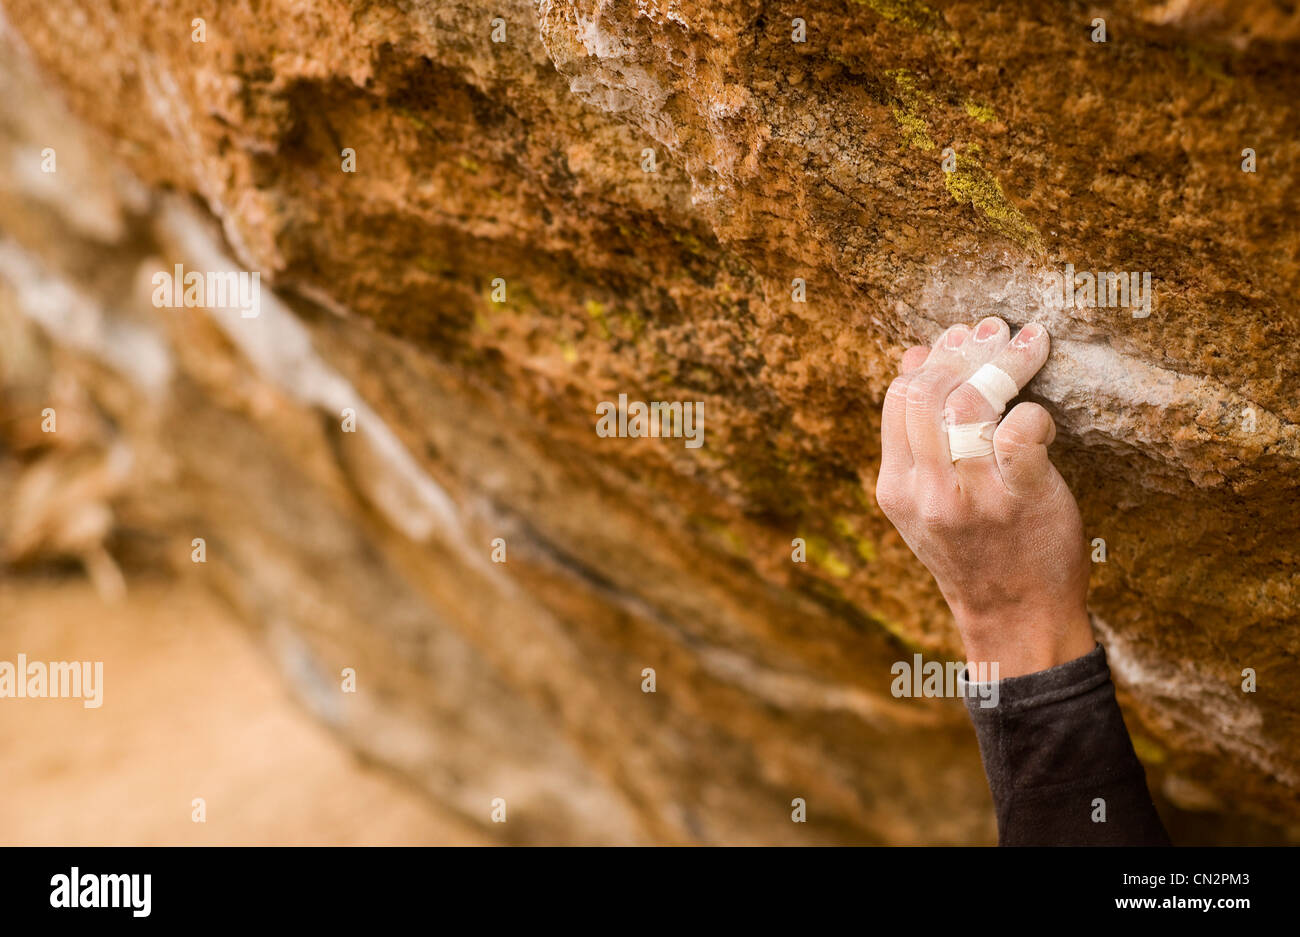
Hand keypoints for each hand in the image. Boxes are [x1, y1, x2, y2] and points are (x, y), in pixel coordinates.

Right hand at [874, 317, 1094, 677]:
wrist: (1015, 617)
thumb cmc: (976, 551)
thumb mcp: (924, 502)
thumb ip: (917, 440)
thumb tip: (915, 358)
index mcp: (895, 487)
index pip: (898, 398)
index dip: (931, 358)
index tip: (960, 339)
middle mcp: (926, 492)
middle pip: (928, 393)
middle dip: (964, 349)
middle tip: (995, 331)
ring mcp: (972, 498)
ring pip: (969, 404)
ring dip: (1003, 364)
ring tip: (1028, 348)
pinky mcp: (1021, 501)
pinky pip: (1020, 431)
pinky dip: (1034, 413)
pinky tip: (1042, 419)